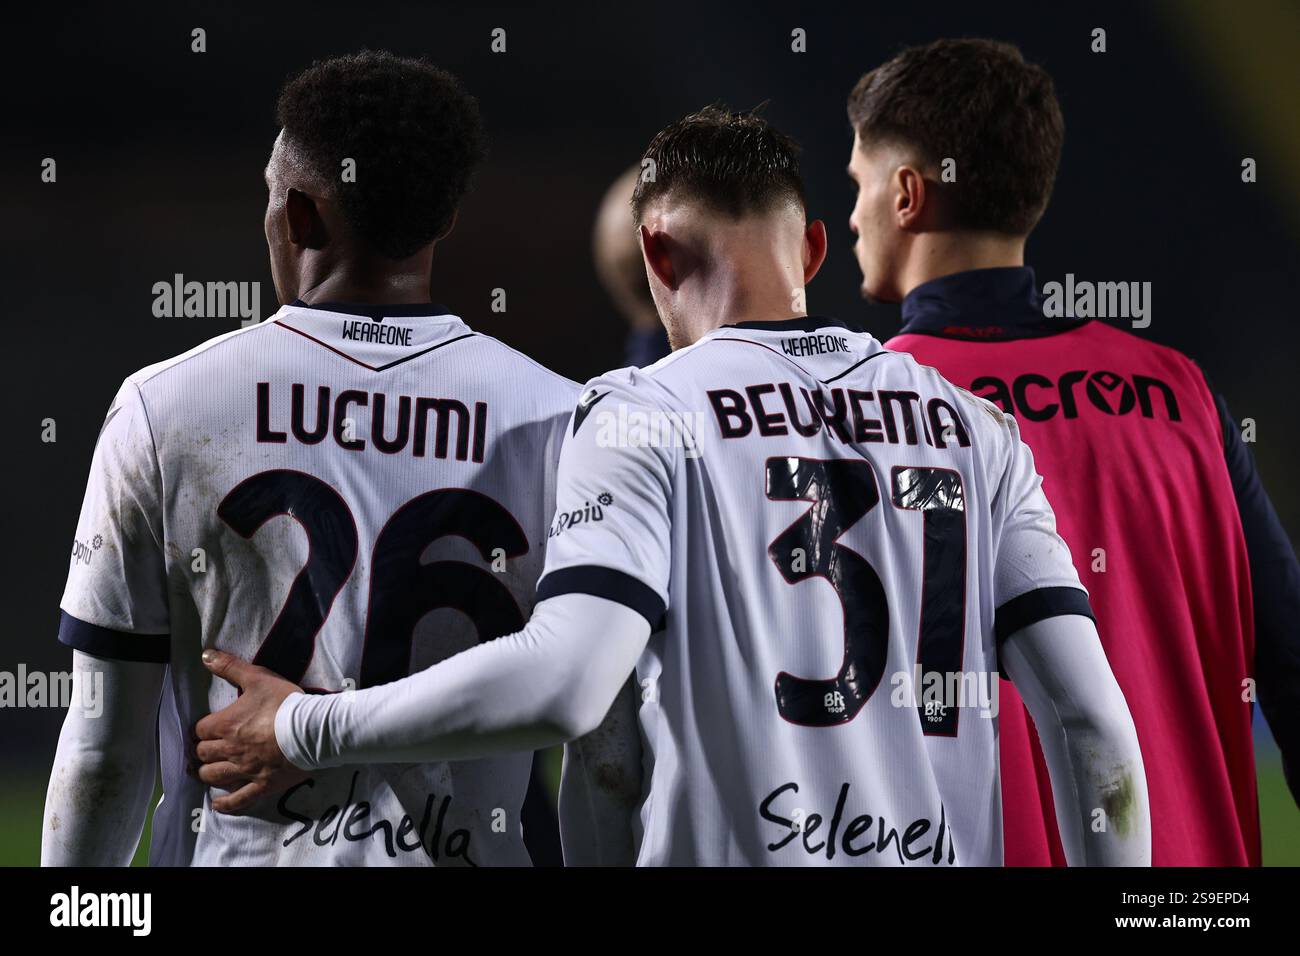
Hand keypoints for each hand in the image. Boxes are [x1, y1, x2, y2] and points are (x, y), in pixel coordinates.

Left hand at [194, 649, 309, 813]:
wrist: (313, 729)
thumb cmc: (285, 702)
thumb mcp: (258, 678)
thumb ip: (230, 666)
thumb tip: (205, 654)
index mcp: (226, 724)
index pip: (201, 730)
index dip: (202, 729)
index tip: (206, 728)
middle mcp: (230, 750)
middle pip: (204, 754)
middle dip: (202, 751)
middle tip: (206, 749)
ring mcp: (245, 770)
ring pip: (214, 776)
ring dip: (207, 773)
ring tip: (207, 771)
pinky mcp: (261, 784)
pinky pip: (238, 799)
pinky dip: (226, 804)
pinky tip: (218, 804)